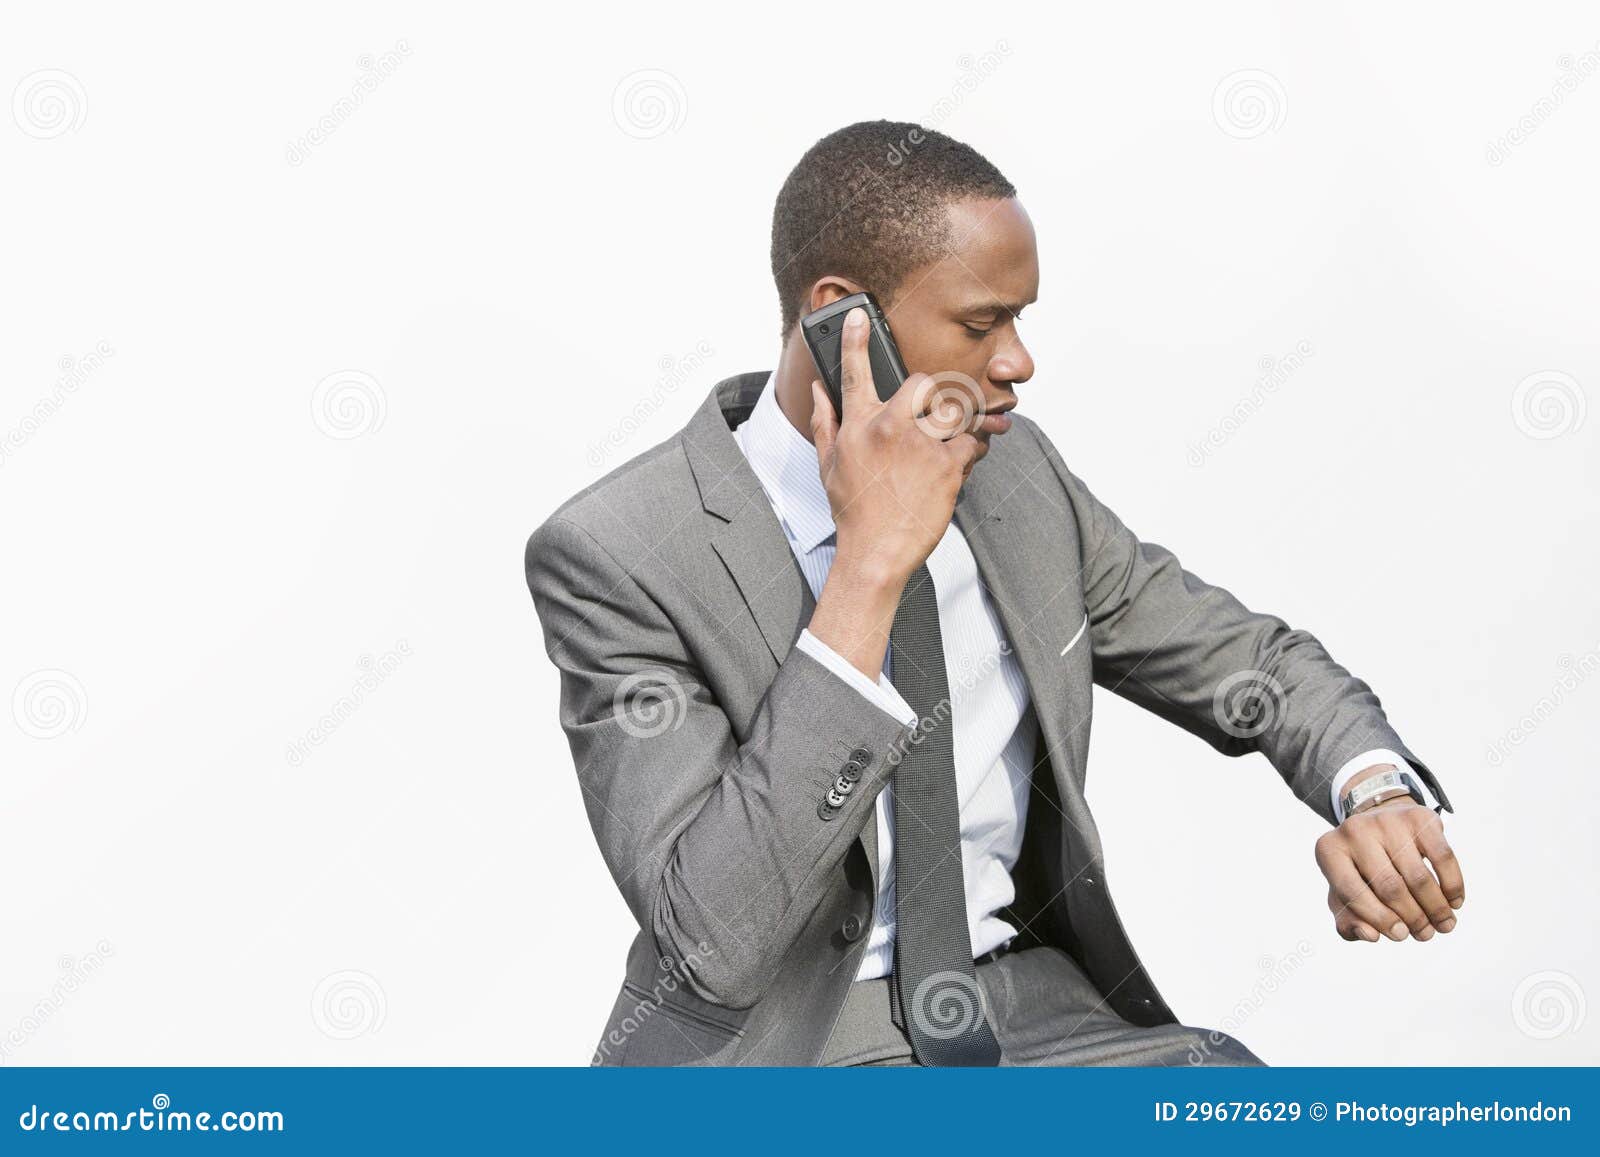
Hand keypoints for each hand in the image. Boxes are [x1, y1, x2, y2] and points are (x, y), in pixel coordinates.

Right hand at [809, 306, 988, 586]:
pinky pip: (973, 441)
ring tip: (951, 440)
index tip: (858, 314)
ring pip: (955, 409)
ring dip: (959, 422)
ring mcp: (921, 445)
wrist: (875, 553)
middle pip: (924, 383)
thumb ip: (825, 421)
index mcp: (859, 426)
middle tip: (934, 415)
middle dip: (934, 396)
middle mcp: (890, 428)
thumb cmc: (852, 510)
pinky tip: (959, 463)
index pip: (854, 372)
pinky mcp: (948, 466)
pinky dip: (972, 450)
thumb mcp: (828, 464)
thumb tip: (820, 389)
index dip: (855, 339)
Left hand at [1314, 789, 1464, 942]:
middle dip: (1413, 919)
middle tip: (1426, 935)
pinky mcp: (1418, 817)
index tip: (1400, 936)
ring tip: (1444, 925)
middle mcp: (1354, 830)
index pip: (1351, 891)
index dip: (1378, 919)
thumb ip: (1349, 922)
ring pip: (1418, 876)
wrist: (1379, 824)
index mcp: (1329, 851)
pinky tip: (1454, 902)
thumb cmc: (1361, 869)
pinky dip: (1452, 885)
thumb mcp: (1344, 894)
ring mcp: (1386, 821)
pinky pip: (1442, 857)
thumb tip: (1370, 936)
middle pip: (1390, 886)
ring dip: (1436, 908)